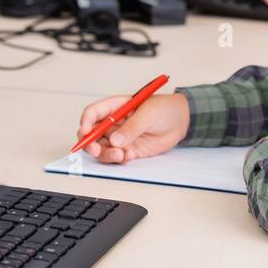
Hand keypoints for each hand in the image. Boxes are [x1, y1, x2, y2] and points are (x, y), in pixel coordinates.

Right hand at [75, 93, 189, 163]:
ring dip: (105, 154)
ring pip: (102, 148)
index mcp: (115, 107)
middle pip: (91, 134)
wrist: (182, 122)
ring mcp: (121, 138)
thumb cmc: (165, 109)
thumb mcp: (148, 114)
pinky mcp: (129, 150)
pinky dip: (117, 160)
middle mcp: (114, 123)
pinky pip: (116, 157)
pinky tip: (126, 156)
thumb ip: (131, 128)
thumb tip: (115, 140)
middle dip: (89, 143)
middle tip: (95, 150)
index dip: (85, 122)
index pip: (92, 113)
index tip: (85, 132)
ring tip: (120, 155)